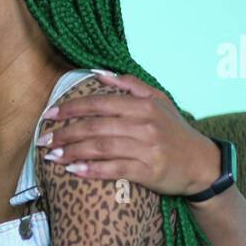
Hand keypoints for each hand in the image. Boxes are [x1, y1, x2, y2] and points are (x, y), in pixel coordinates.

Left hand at [40, 72, 219, 196]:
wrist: (201, 164)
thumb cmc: (175, 132)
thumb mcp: (159, 101)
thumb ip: (131, 86)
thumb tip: (100, 74)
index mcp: (143, 106)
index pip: (99, 103)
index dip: (71, 108)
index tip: (49, 115)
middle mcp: (144, 125)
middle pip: (95, 127)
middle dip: (65, 133)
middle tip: (44, 140)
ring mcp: (146, 148)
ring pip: (101, 148)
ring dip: (72, 152)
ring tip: (52, 157)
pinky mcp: (148, 171)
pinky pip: (114, 169)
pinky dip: (92, 170)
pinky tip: (73, 171)